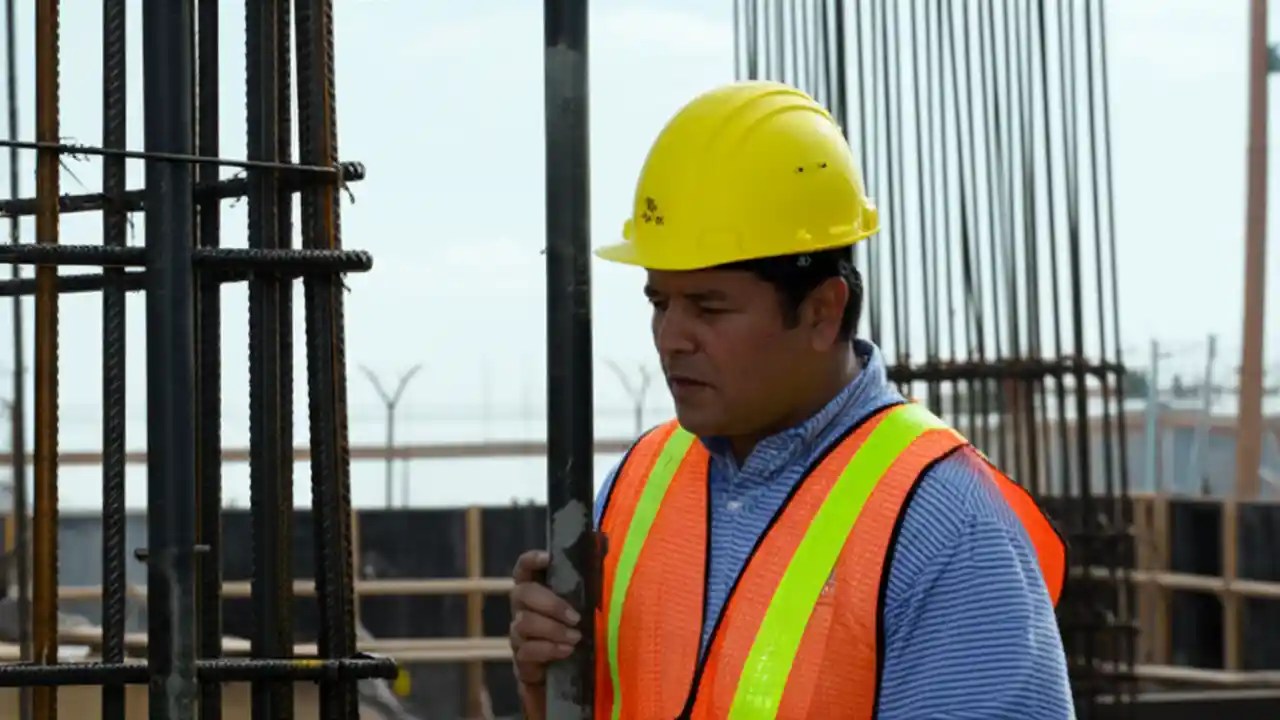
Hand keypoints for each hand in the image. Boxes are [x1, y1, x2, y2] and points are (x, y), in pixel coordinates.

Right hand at [509, 550, 582, 693]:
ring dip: (552, 629)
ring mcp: (518, 635)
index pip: (523, 568)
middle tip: (575, 616)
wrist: (574, 676)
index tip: (548, 558)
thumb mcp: (589, 602)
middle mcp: (522, 610)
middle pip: (521, 594)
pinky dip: (548, 650)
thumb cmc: (579, 631)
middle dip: (549, 603)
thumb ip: (593, 572)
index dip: (531, 560)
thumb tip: (603, 539)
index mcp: (536, 590)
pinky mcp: (521, 661)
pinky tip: (566, 650)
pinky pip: (526, 651)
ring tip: (576, 637)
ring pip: (524, 624)